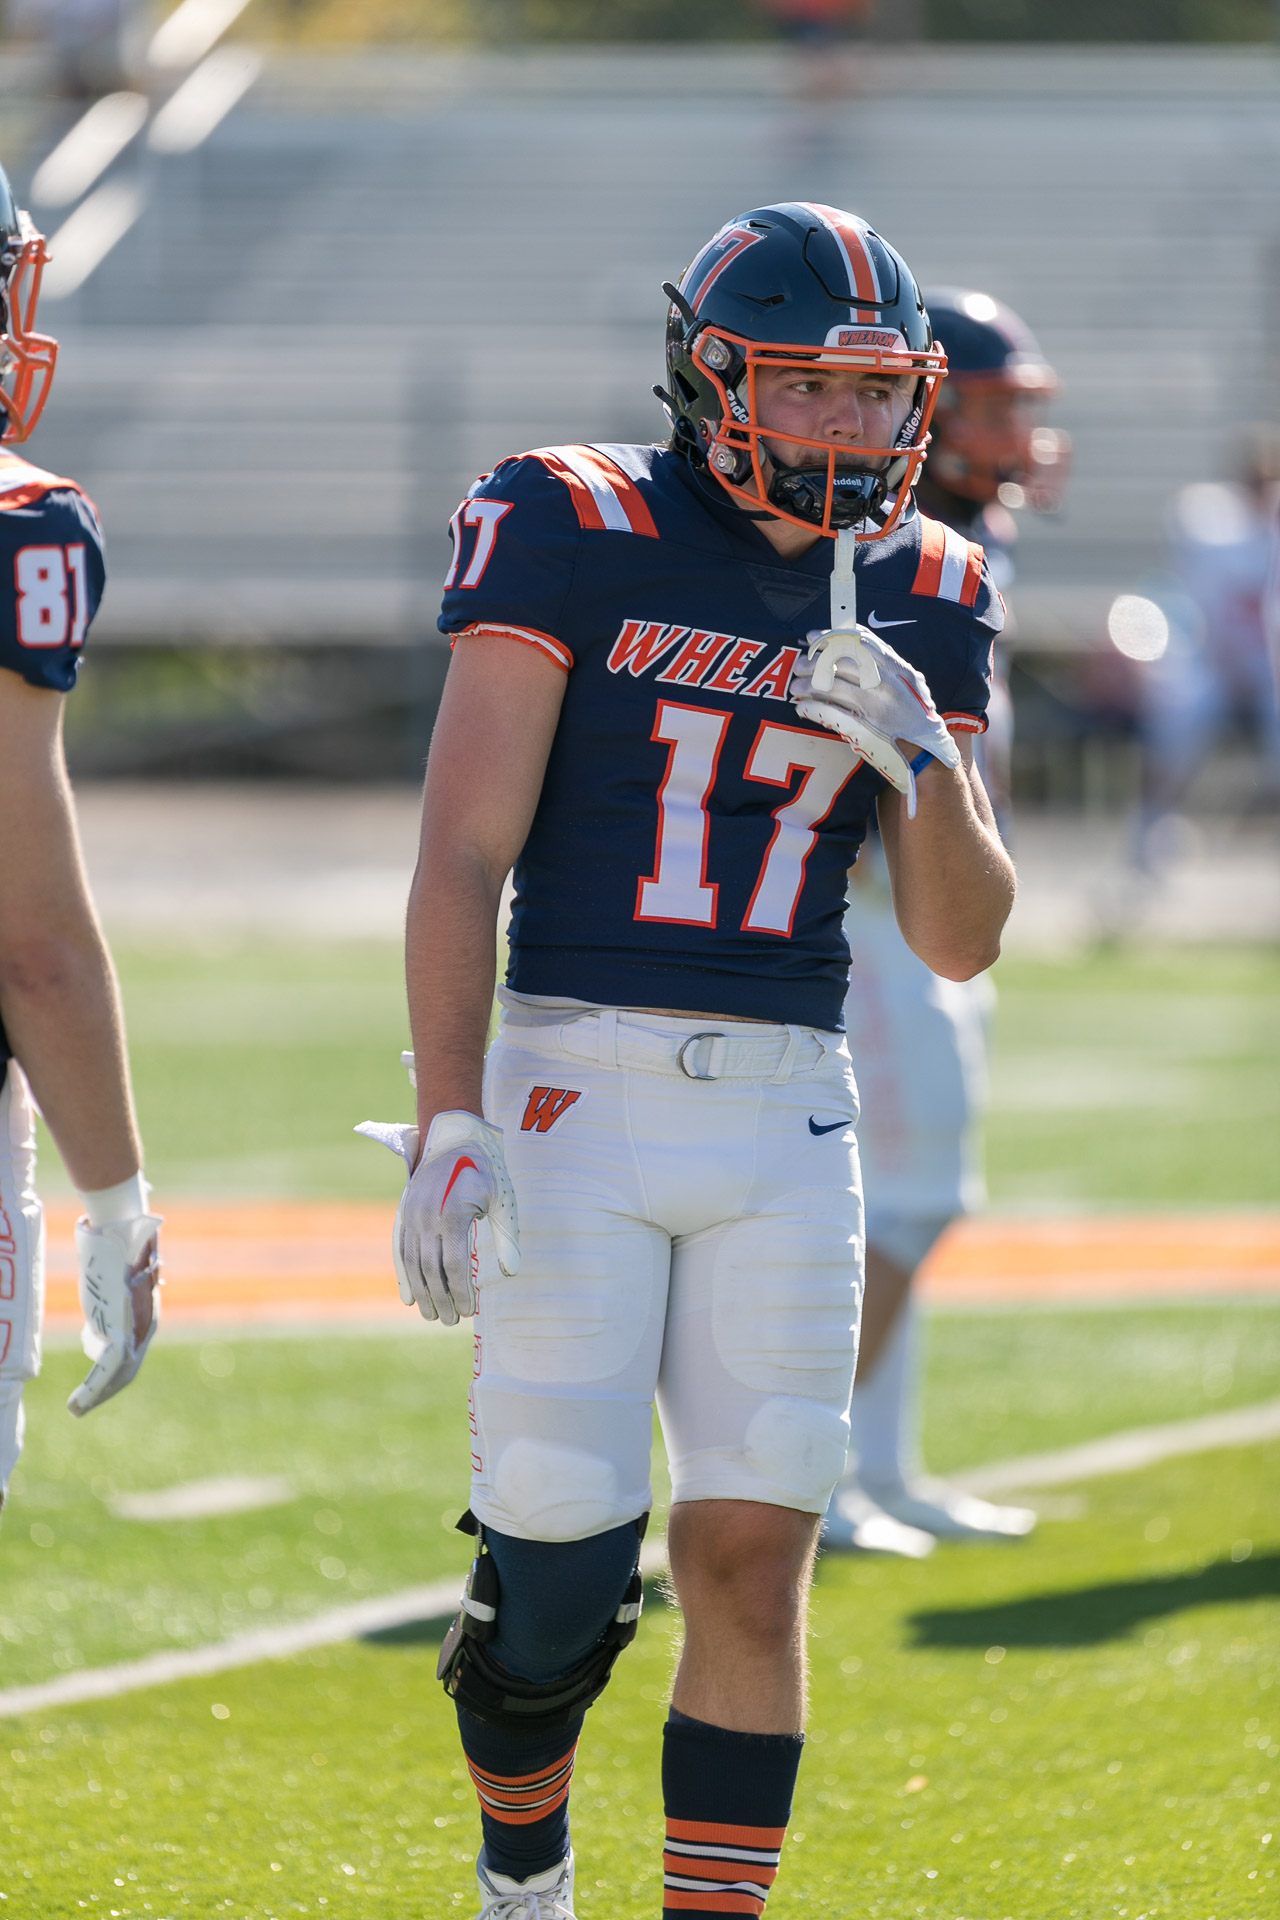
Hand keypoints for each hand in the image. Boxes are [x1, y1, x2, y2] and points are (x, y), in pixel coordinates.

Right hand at [67, 1213, 161, 1416]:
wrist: (123, 1230)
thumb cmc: (118, 1241)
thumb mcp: (115, 1272)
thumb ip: (114, 1285)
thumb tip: (113, 1273)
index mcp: (145, 1314)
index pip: (132, 1354)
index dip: (114, 1375)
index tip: (96, 1388)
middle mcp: (145, 1325)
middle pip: (128, 1369)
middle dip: (106, 1391)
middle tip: (82, 1407)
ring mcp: (136, 1328)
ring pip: (119, 1374)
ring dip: (96, 1396)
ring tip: (76, 1410)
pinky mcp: (122, 1328)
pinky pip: (109, 1368)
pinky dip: (93, 1390)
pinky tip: (77, 1405)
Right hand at [355, 1110, 519, 1325]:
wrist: (454, 1137)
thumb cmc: (485, 1170)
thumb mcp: (503, 1201)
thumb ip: (506, 1238)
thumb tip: (510, 1273)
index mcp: (452, 1215)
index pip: (454, 1266)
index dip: (461, 1292)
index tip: (469, 1311)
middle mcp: (426, 1218)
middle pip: (431, 1270)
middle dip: (441, 1299)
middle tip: (449, 1321)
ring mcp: (412, 1215)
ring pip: (413, 1263)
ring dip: (422, 1293)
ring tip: (431, 1315)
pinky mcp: (404, 1213)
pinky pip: (401, 1250)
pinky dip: (404, 1275)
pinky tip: (410, 1297)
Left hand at [791, 626, 960, 818]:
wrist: (926, 752)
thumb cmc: (914, 716)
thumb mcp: (909, 683)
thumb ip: (885, 664)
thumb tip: (852, 645)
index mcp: (896, 669)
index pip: (858, 642)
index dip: (831, 637)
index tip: (812, 637)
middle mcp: (884, 684)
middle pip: (839, 662)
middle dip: (813, 661)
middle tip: (798, 664)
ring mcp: (873, 706)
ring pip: (831, 687)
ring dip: (808, 685)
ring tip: (795, 686)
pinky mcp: (863, 729)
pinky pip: (829, 714)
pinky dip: (811, 708)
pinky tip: (801, 707)